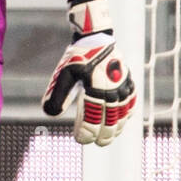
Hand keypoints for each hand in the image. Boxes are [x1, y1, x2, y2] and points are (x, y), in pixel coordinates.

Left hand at [41, 0, 135, 145]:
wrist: (96, 37)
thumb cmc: (77, 56)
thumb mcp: (63, 74)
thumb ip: (56, 94)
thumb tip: (50, 114)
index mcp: (96, 88)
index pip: (93, 117)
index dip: (87, 131)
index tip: (81, 139)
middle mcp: (113, 88)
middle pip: (110, 118)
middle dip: (104, 133)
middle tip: (97, 143)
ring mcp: (123, 85)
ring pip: (123, 112)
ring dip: (117, 126)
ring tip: (110, 137)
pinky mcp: (128, 80)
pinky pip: (131, 100)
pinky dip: (128, 112)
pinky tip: (123, 120)